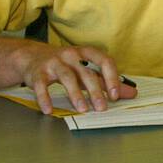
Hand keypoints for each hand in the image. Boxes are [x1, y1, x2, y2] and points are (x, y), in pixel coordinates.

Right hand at [16, 44, 137, 114]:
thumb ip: (107, 81)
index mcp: (86, 53)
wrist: (31, 56)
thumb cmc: (65, 64)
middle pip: (86, 72)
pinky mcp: (37, 72)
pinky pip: (41, 85)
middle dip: (95, 91)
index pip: (104, 61)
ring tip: (82, 109)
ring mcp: (53, 62)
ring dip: (75, 94)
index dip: (112, 78)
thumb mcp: (86, 69)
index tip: (115, 95)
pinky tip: (49, 110)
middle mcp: (71, 55)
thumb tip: (131, 93)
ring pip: (67, 77)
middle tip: (102, 108)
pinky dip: (45, 98)